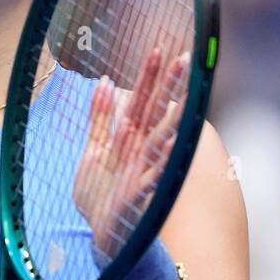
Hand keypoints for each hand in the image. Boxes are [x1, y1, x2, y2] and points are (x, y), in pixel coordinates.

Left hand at [74, 47, 188, 259]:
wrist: (98, 230)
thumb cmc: (99, 190)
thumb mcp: (94, 149)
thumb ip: (100, 117)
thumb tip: (106, 83)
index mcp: (128, 138)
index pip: (141, 101)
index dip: (149, 77)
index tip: (160, 50)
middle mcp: (139, 150)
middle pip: (154, 112)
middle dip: (167, 87)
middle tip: (184, 59)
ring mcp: (141, 169)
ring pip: (159, 138)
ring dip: (171, 118)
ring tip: (186, 97)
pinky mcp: (138, 190)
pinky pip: (153, 171)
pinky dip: (162, 158)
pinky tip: (171, 142)